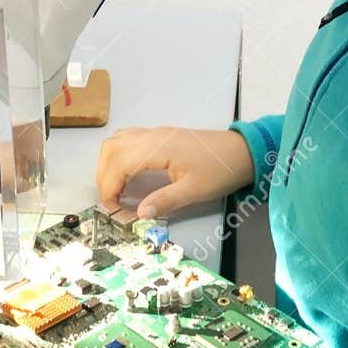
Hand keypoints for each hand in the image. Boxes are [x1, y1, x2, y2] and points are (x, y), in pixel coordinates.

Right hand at [95, 126, 254, 217]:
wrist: (243, 151)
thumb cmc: (220, 170)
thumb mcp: (194, 191)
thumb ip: (164, 201)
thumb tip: (139, 213)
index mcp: (158, 147)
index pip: (118, 162)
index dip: (108, 186)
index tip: (112, 208)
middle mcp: (152, 136)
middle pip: (111, 149)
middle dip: (103, 176)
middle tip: (111, 201)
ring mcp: (156, 134)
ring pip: (117, 142)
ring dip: (109, 164)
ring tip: (116, 189)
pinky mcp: (161, 136)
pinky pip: (129, 140)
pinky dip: (120, 157)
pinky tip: (129, 175)